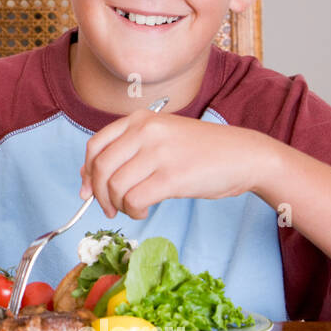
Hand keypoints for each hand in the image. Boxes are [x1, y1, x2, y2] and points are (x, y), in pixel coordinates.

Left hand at [79, 111, 268, 218]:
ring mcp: (158, 152)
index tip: (87, 191)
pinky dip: (133, 211)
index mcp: (140, 119)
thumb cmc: (200, 151)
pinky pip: (134, 200)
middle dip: (99, 195)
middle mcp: (146, 131)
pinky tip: (143, 211)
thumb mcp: (160, 140)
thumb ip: (126, 152)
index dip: (87, 172)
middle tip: (108, 209)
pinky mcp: (172, 177)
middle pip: (100, 168)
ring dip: (118, 205)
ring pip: (115, 186)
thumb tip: (86, 178)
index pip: (95, 145)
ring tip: (132, 208)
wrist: (244, 155)